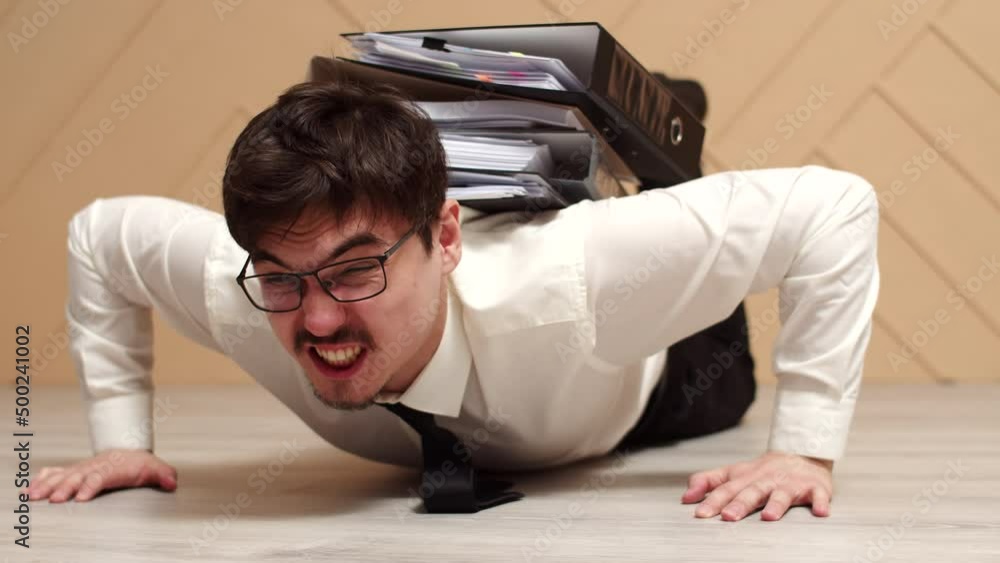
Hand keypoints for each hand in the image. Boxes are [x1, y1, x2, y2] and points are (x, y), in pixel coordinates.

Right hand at [20, 449, 177, 502]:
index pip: (100, 477)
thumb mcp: (155, 468)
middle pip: (77, 477)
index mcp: (113, 468)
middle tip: (54, 499)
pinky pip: (57, 474)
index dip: (91, 486)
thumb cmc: (139, 463)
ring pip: (63, 476)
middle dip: (65, 488)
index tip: (81, 498)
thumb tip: (171, 482)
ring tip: (34, 495)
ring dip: (48, 485)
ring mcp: (83, 469)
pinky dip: (43, 479)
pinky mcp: (75, 472)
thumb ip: (163, 475)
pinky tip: (31, 487)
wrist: (129, 451)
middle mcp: (94, 467)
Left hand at [681, 450, 833, 520]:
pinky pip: (819, 496)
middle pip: (752, 492)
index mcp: (746, 478)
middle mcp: (767, 480)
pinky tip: (820, 512)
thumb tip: (685, 497)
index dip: (712, 501)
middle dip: (739, 504)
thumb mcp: (733, 472)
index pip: (726, 489)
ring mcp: (790, 484)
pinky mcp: (814, 488)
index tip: (700, 514)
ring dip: (776, 505)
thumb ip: (707, 482)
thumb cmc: (763, 470)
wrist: (802, 453)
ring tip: (769, 518)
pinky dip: (821, 503)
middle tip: (728, 517)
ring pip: (782, 495)